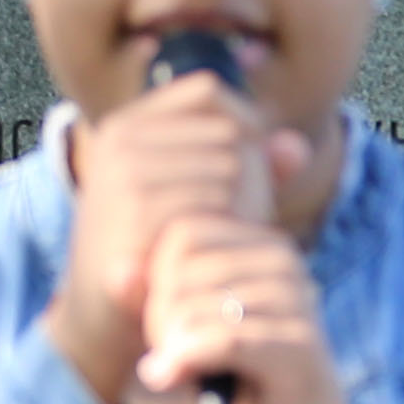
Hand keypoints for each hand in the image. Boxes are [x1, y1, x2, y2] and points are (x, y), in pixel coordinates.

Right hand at [47, 72, 313, 403]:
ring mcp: (128, 172)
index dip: (247, 120)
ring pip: (234, 160)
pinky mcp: (141, 209)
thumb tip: (297, 146)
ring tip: (230, 233)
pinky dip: (238, 220)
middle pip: (230, 128)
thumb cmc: (161, 251)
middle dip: (254, 169)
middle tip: (242, 215)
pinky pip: (224, 195)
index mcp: (128, 124)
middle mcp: (122, 138)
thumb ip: (253, 165)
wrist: (106, 313)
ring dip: (250, 198)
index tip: (258, 162)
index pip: (208, 89)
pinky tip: (226, 246)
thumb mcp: (202, 199)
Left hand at [133, 219, 401, 403]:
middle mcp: (287, 266)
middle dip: (160, 320)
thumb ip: (150, 297)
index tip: (174, 323)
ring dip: (172, 348)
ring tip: (189, 373)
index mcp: (266, 247)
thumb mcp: (187, 331)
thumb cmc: (243, 379)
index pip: (185, 235)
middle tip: (179, 358)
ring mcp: (298, 304)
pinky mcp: (299, 347)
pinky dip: (186, 362)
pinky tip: (170, 379)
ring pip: (191, 310)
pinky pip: (220, 341)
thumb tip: (117, 272)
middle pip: (181, 271)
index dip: (160, 278)